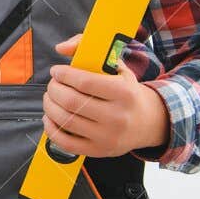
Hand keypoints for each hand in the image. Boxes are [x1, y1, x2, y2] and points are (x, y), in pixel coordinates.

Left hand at [41, 34, 169, 157]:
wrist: (150, 122)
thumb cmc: (127, 91)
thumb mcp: (117, 67)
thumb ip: (89, 49)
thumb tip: (61, 47)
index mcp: (124, 93)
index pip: (84, 82)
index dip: (63, 74)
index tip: (56, 71)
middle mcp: (117, 117)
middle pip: (71, 101)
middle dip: (54, 89)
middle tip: (52, 84)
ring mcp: (107, 137)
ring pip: (65, 121)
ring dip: (49, 106)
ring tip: (50, 98)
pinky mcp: (99, 151)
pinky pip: (66, 143)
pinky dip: (51, 128)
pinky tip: (50, 116)